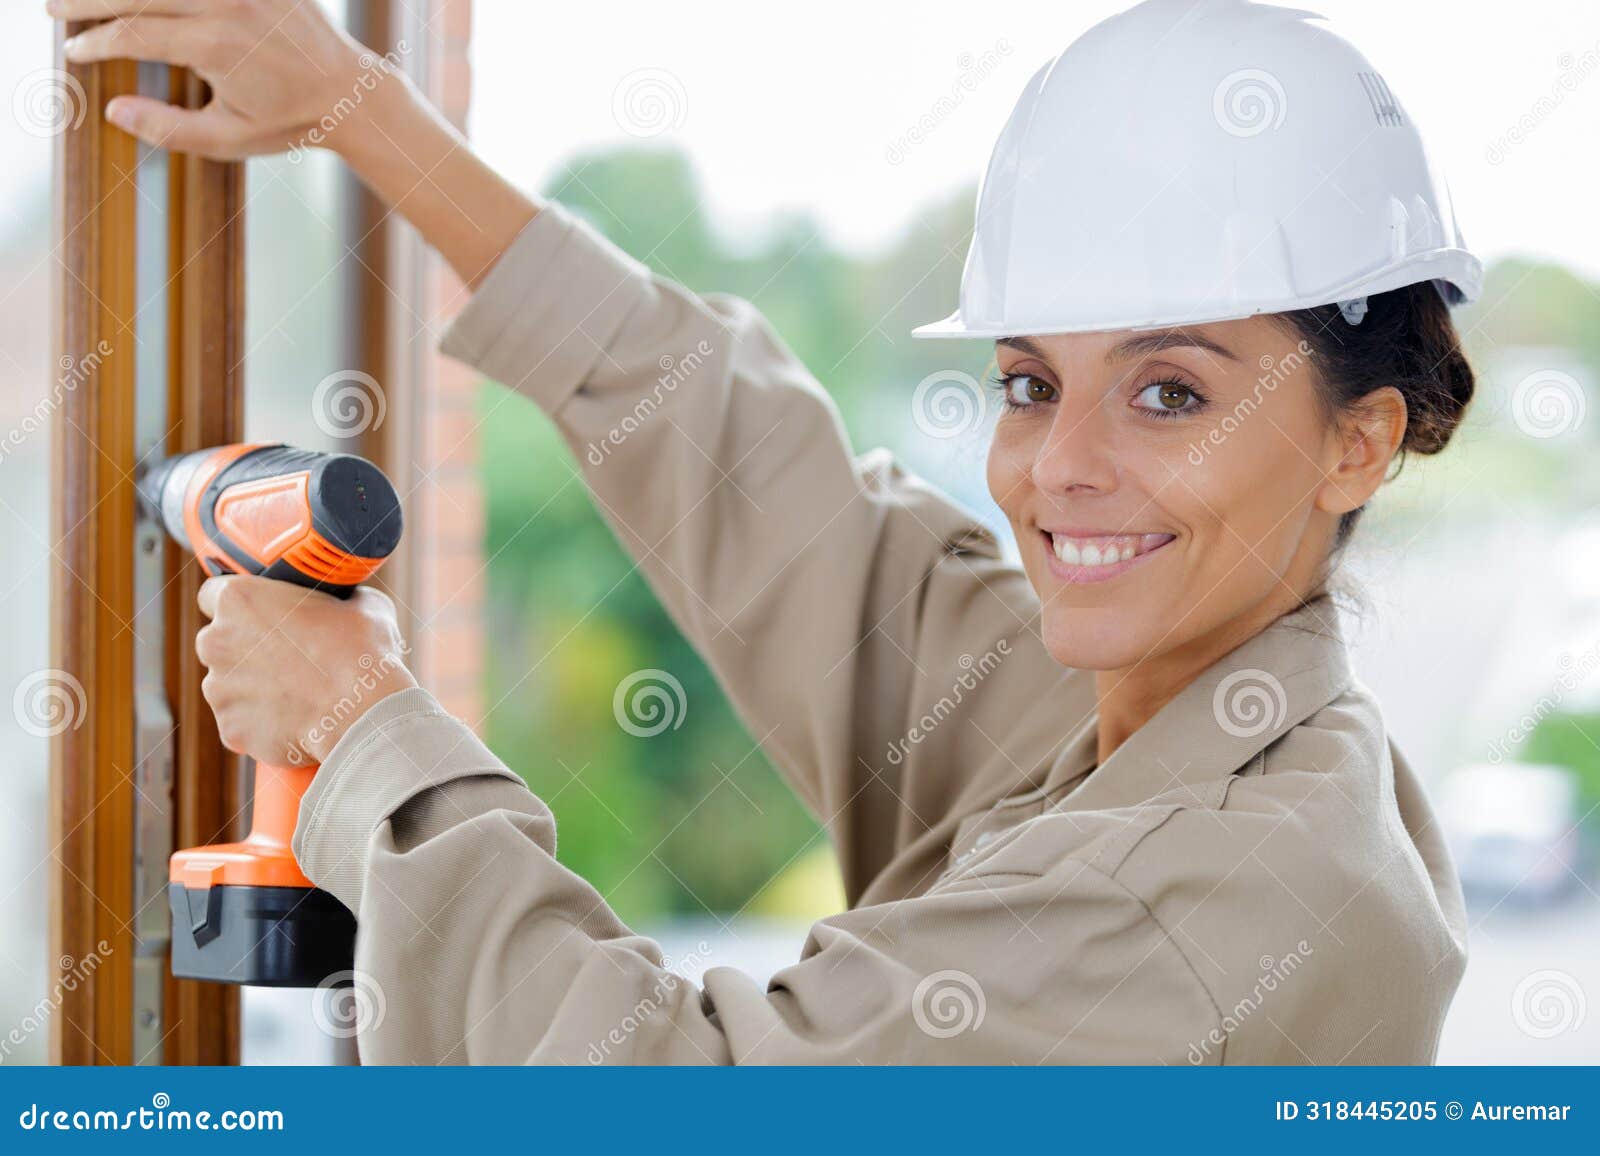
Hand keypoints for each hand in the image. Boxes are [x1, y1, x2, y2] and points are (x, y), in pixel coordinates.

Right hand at [50, 0, 387, 158]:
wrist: (352, 94)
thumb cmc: (292, 122)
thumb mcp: (230, 138)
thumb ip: (168, 129)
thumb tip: (113, 112)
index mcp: (214, 45)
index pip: (132, 34)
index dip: (96, 43)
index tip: (74, 53)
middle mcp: (227, 5)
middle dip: (88, 0)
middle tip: (54, 8)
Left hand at [196, 575, 416, 765]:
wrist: (363, 712)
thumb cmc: (361, 651)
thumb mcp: (362, 603)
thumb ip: (337, 599)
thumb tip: (347, 603)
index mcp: (239, 600)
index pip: (213, 594)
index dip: (241, 606)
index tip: (259, 614)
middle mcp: (216, 642)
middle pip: (220, 642)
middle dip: (246, 649)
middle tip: (288, 655)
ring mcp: (218, 690)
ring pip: (230, 685)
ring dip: (254, 687)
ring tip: (298, 693)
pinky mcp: (231, 728)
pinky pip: (243, 721)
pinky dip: (263, 722)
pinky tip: (297, 719)